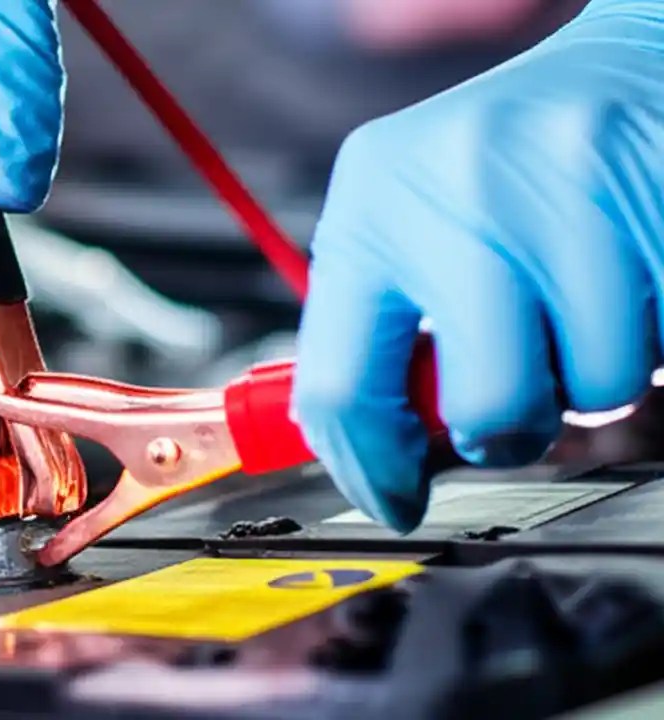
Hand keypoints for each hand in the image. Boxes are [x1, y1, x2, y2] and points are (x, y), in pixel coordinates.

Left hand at [292, 0, 663, 530]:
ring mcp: (568, 188)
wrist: (621, 72)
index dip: (370, 471)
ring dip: (595, 372)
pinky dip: (653, 335)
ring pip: (597, 386)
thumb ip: (383, 332)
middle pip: (485, 407)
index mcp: (373, 206)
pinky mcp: (661, 195)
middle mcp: (461, 189)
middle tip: (519, 388)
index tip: (393, 499)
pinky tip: (631, 279)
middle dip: (509, 426)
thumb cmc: (503, 166)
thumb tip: (375, 459)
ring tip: (583, 303)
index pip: (339, 386)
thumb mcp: (408, 226)